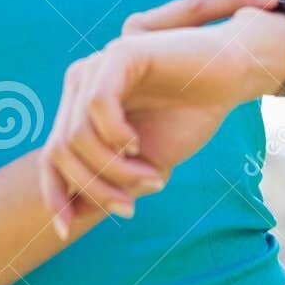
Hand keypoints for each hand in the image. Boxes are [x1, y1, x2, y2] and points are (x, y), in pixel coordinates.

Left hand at [39, 0, 284, 237]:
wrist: (233, 74)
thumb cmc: (189, 117)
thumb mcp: (144, 164)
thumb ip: (110, 182)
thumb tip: (72, 215)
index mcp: (81, 108)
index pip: (51, 156)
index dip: (55, 194)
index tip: (68, 231)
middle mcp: (80, 85)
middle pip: (60, 150)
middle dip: (93, 189)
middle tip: (129, 208)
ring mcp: (97, 66)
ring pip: (76, 135)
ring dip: (113, 170)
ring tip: (151, 178)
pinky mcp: (120, 53)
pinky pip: (98, 104)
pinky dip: (115, 136)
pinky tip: (138, 146)